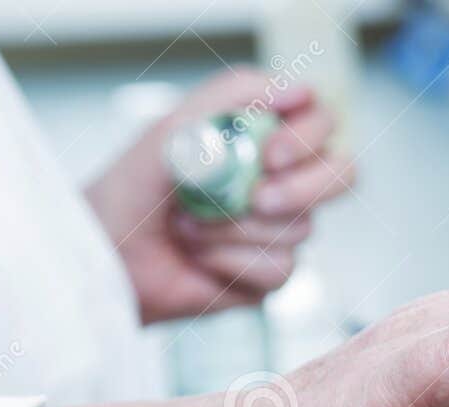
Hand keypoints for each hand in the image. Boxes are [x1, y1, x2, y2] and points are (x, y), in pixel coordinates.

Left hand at [86, 69, 353, 323]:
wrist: (106, 255)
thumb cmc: (132, 188)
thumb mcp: (176, 128)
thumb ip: (234, 96)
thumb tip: (299, 90)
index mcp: (263, 141)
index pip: (322, 125)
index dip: (309, 137)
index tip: (270, 152)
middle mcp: (280, 183)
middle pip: (341, 175)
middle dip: (302, 188)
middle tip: (257, 198)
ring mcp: (279, 231)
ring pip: (302, 227)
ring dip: (236, 226)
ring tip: (189, 225)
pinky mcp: (270, 275)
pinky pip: (279, 268)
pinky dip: (231, 260)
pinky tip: (199, 255)